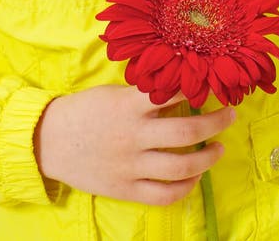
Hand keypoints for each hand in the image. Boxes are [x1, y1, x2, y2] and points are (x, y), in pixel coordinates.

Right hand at [33, 84, 235, 205]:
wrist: (49, 140)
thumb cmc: (83, 110)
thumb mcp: (113, 93)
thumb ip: (143, 94)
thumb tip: (180, 87)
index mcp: (128, 105)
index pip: (173, 93)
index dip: (199, 88)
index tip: (216, 84)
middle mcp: (133, 135)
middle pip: (187, 131)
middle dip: (216, 122)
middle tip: (230, 115)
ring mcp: (130, 165)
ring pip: (181, 166)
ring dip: (208, 157)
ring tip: (218, 148)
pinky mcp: (126, 189)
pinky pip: (164, 194)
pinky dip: (186, 187)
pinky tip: (195, 176)